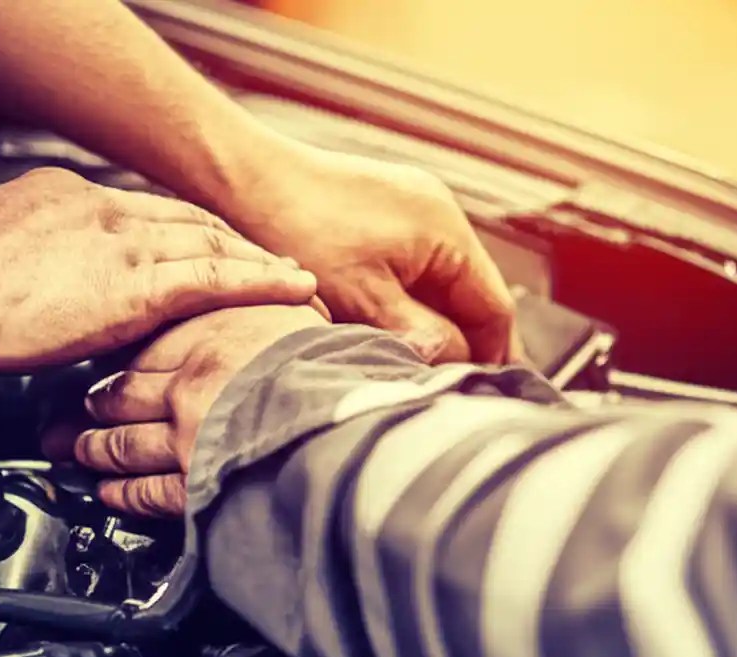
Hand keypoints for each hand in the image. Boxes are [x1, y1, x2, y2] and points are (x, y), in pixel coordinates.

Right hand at [0, 168, 320, 371]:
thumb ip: (27, 256)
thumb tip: (33, 276)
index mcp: (67, 197)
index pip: (144, 212)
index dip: (182, 231)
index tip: (204, 245)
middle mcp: (104, 211)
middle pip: (187, 221)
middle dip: (230, 241)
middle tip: (262, 258)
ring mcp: (123, 246)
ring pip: (213, 245)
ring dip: (258, 261)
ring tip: (293, 276)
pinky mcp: (135, 288)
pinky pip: (217, 280)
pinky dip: (262, 282)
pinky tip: (292, 288)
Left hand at [41, 305, 326, 515]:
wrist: (351, 414)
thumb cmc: (337, 365)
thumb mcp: (298, 312)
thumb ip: (267, 301)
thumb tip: (278, 277)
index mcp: (207, 334)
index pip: (144, 343)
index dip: (119, 355)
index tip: (104, 360)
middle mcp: (186, 383)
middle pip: (118, 393)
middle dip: (91, 405)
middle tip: (73, 410)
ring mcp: (185, 436)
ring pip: (120, 444)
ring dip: (95, 451)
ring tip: (80, 452)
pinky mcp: (195, 482)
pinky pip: (145, 492)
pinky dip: (122, 494)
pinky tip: (110, 494)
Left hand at [221, 143, 517, 363]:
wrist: (241, 180)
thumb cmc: (298, 233)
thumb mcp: (364, 299)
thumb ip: (421, 336)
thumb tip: (461, 365)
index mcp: (447, 231)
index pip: (495, 307)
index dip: (494, 358)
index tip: (481, 397)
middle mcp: (437, 212)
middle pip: (470, 295)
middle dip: (464, 343)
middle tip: (456, 391)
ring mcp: (408, 207)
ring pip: (438, 283)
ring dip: (432, 322)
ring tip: (418, 367)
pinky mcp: (377, 211)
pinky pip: (409, 265)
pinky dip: (406, 300)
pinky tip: (386, 328)